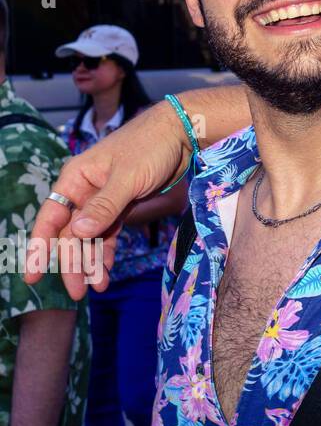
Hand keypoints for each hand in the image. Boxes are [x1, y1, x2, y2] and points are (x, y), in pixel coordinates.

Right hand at [25, 100, 188, 298]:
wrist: (182, 133)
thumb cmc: (150, 147)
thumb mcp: (127, 177)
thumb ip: (104, 206)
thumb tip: (76, 233)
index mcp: (75, 179)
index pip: (51, 218)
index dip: (40, 247)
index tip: (33, 275)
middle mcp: (85, 191)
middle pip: (71, 233)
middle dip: (73, 263)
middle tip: (78, 292)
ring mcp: (104, 199)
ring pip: (91, 236)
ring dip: (92, 261)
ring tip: (98, 287)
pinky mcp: (124, 204)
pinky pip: (110, 232)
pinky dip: (108, 251)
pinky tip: (108, 270)